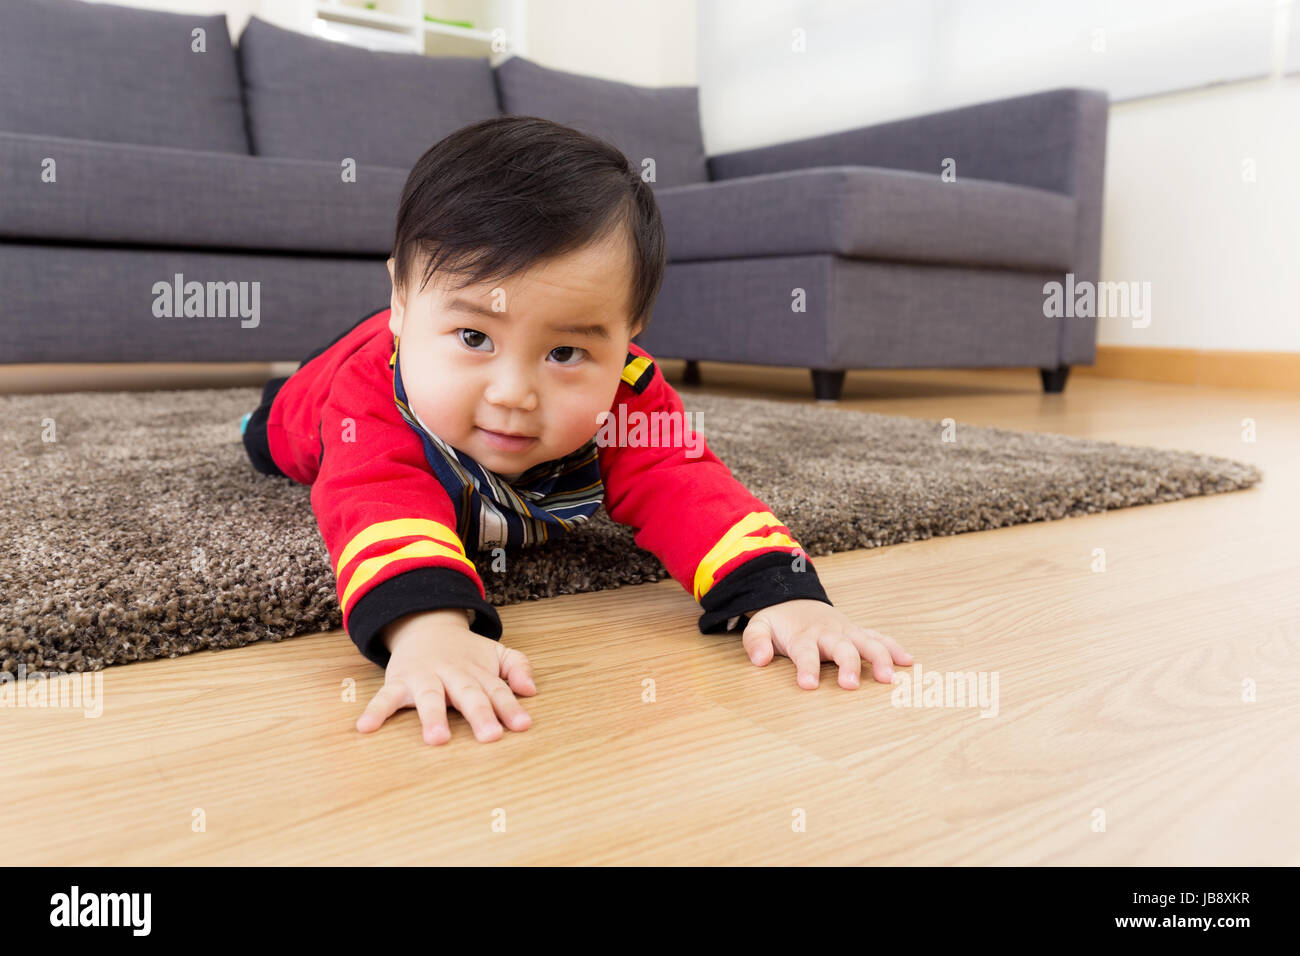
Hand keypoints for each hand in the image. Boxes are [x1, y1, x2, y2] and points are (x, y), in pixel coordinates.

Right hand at [356, 608, 536, 744]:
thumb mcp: (497, 653)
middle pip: (468, 694)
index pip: (498, 691)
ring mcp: (425, 678)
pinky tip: (366, 728)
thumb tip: (532, 690)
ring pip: (430, 697)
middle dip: (479, 714)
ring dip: (433, 716)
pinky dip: (376, 711)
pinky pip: (386, 697)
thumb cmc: (467, 653)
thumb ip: (518, 666)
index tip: (522, 725)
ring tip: (438, 739)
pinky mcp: (399, 681)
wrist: (426, 626)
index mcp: (479, 673)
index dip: (510, 708)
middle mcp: (453, 675)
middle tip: (490, 736)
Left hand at [740, 599, 912, 689]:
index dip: (807, 668)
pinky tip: (907, 661)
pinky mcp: (856, 632)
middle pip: (841, 647)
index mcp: (803, 635)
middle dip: (847, 665)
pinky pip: (878, 638)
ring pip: (866, 642)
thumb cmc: (779, 621)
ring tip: (888, 678)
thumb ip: (755, 642)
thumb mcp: (759, 626)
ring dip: (879, 658)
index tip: (808, 685)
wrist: (795, 598)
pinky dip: (893, 648)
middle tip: (850, 685)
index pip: (805, 652)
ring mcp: (845, 631)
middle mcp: (828, 633)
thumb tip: (760, 659)